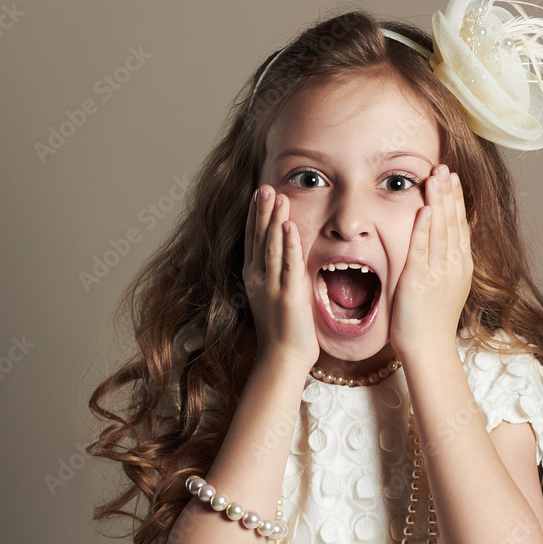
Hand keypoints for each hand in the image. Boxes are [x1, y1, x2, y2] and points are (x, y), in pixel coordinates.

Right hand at [243, 186, 319, 371]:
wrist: (282, 357)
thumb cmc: (282, 329)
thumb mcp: (273, 295)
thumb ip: (276, 273)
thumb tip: (283, 253)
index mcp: (254, 277)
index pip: (253, 239)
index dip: (257, 215)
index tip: (259, 193)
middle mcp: (258, 278)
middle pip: (259, 237)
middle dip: (263, 210)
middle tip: (265, 186)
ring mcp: (272, 286)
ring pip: (272, 246)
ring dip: (274, 219)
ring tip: (277, 196)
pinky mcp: (288, 295)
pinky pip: (288, 264)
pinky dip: (288, 244)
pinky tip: (288, 226)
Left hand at [390, 165, 472, 360]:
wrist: (429, 349)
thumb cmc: (432, 322)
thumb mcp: (447, 287)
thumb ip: (448, 262)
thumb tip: (448, 243)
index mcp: (460, 266)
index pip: (460, 225)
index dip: (456, 200)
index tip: (453, 178)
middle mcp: (453, 265)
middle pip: (453, 221)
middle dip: (449, 192)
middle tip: (445, 167)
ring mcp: (438, 272)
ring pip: (441, 229)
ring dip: (439, 201)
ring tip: (437, 176)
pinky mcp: (419, 280)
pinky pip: (423, 249)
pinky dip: (425, 228)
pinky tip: (426, 209)